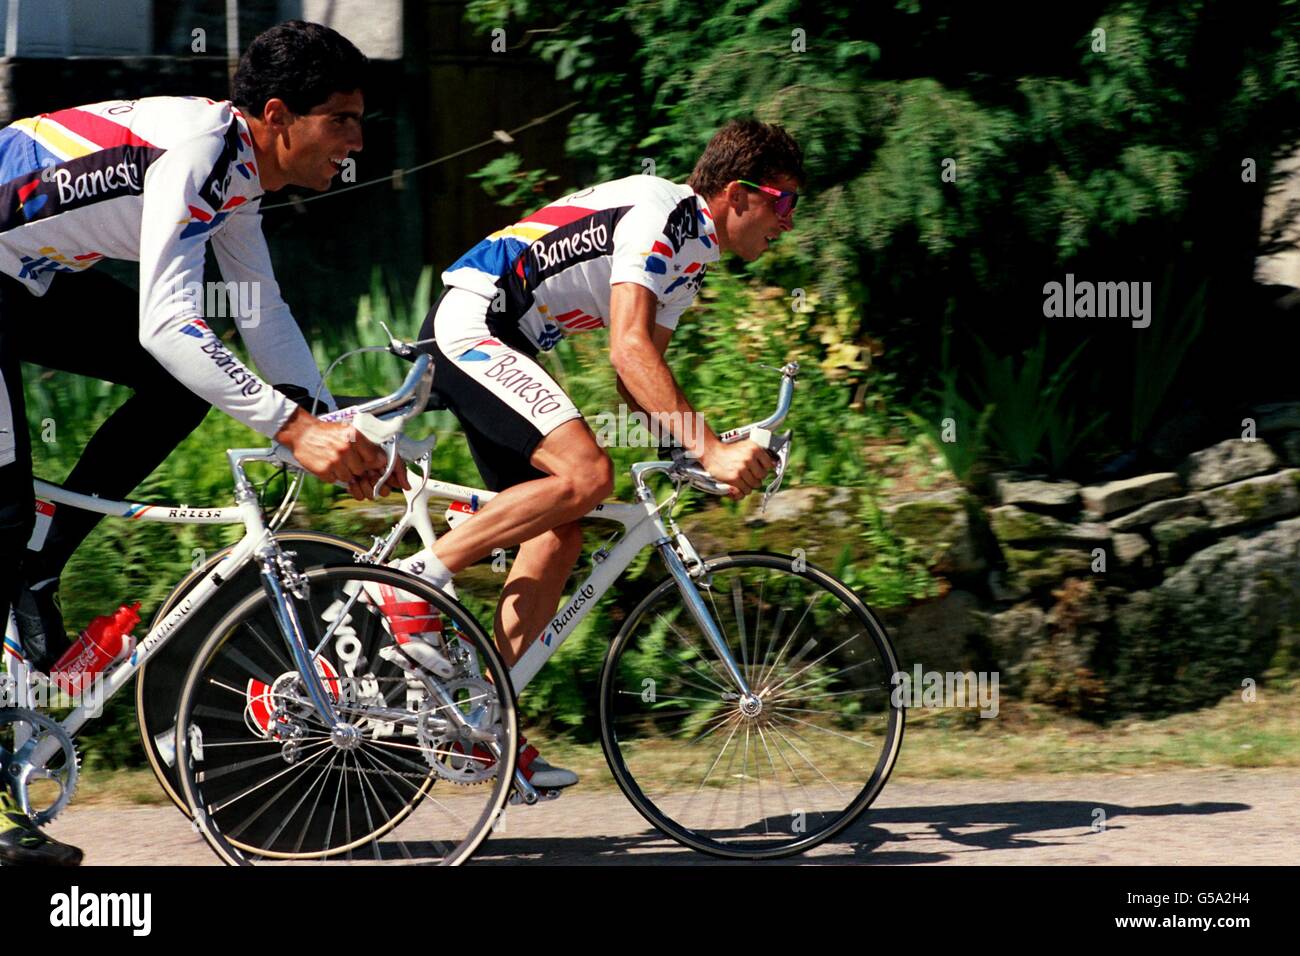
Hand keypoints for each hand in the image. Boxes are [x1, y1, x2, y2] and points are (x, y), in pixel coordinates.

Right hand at [275, 409, 410, 499]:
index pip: (376, 459)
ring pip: (349, 477)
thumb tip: (382, 461)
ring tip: (335, 460)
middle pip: (362, 471)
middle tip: (348, 462)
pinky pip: (335, 480)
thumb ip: (366, 445)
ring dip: (344, 473)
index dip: (377, 466)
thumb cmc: (327, 432)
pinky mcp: (324, 470)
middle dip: (357, 469)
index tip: (376, 468)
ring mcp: (335, 460)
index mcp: (355, 437)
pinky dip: (332, 475)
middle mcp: (347, 448)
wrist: (302, 432)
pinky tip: (327, 464)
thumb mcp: (349, 431)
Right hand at [699, 438, 773, 499]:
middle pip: (762, 476)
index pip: (769, 465)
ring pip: (755, 485)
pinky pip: (745, 491)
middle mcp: (750, 458)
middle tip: (748, 475)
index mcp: (755, 448)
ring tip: (742, 480)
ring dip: (749, 485)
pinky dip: (742, 492)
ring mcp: (742, 469)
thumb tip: (775, 464)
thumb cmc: (730, 451)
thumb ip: (760, 453)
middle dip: (757, 477)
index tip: (757, 468)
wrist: (712, 453)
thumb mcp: (746, 446)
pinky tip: (738, 487)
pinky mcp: (734, 478)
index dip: (764, 468)